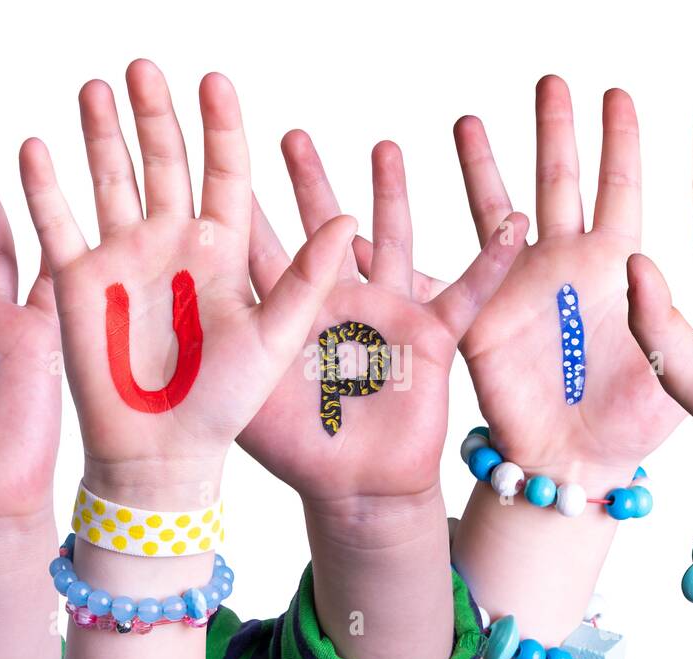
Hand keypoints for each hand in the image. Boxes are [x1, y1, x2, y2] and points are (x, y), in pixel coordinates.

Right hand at [18, 61, 355, 507]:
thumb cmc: (225, 404)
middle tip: (145, 67)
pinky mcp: (77, 282)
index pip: (223, 171)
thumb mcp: (277, 338)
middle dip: (154, 114)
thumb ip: (308, 278)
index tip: (214, 80)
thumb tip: (349, 216)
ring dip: (102, 134)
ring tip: (96, 87)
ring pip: (111, 179)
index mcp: (222, 251)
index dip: (219, 126)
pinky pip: (57, 223)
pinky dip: (44, 187)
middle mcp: (172, 244)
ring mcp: (123, 259)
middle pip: (164, 162)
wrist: (162, 453)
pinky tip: (37, 146)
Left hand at [239, 132, 526, 500]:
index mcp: (290, 315)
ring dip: (390, 194)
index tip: (222, 158)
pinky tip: (511, 222)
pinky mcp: (431, 334)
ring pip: (391, 239)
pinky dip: (491, 260)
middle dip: (310, 184)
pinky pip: (467, 292)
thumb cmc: (299, 449)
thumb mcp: (252, 391)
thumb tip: (181, 298)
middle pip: (322, 229)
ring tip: (384, 146)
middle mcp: (337, 303)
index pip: (264, 249)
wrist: (358, 488)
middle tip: (291, 137)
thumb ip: (229, 341)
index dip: (247, 206)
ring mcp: (386, 313)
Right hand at [453, 78, 681, 490]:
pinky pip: (445, 274)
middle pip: (556, 180)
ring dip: (482, 165)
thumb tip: (637, 263)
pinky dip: (425, 245)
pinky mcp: (478, 317)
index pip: (619, 187)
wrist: (577, 461)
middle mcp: (563, 266)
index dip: (619, 141)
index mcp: (614, 267)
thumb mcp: (670, 366)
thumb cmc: (632, 420)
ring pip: (495, 209)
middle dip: (553, 129)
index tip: (615, 94)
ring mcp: (516, 286)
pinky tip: (397, 212)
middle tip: (549, 82)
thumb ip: (659, 315)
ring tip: (469, 121)